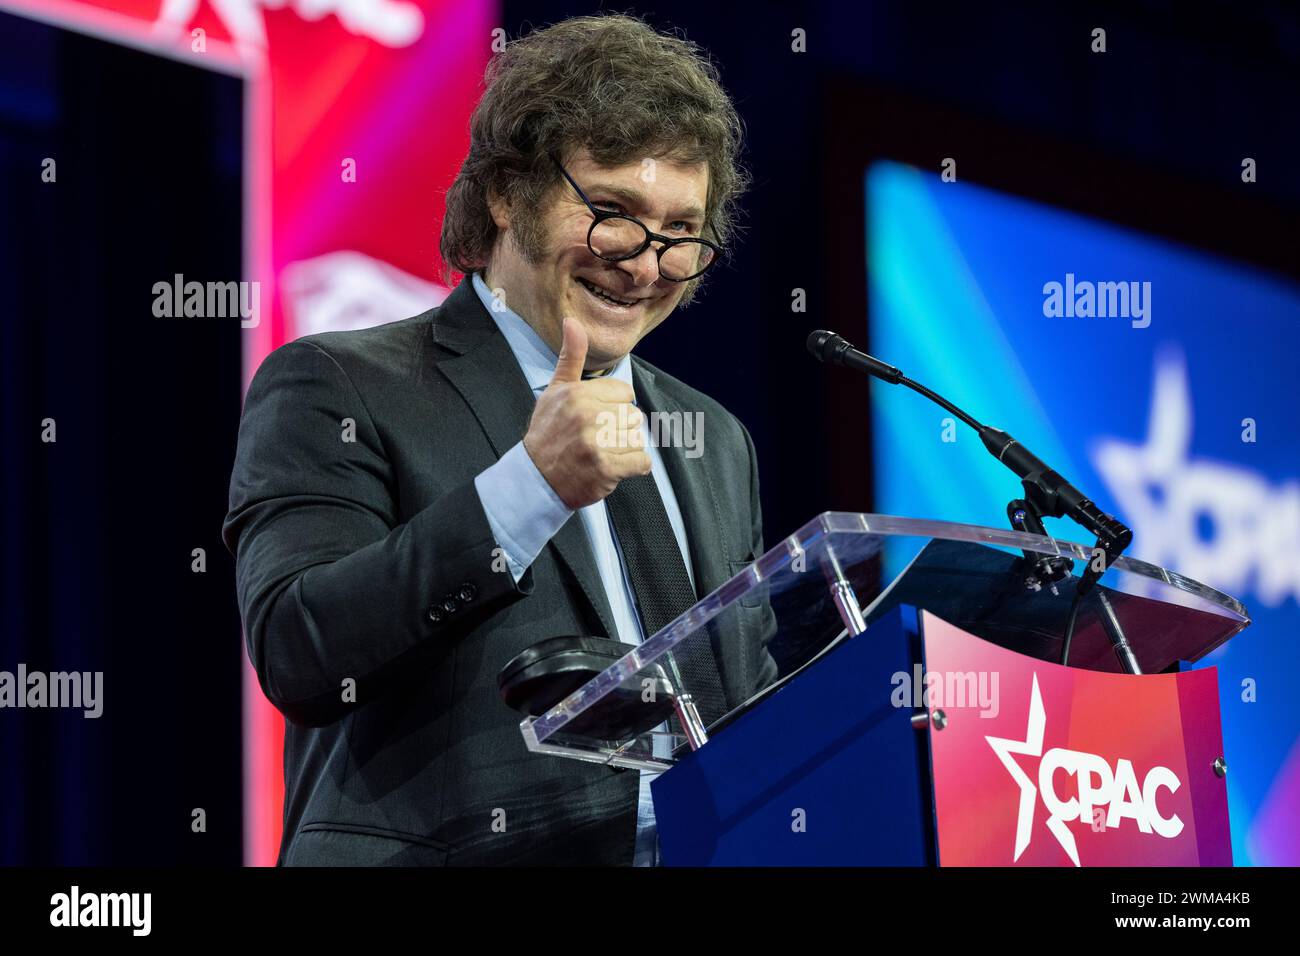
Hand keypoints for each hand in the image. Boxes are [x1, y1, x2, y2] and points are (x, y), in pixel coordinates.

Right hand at [523, 318, 651, 508]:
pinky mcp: (606, 468)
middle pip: (634, 416)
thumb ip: (571, 357)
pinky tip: (614, 466)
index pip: (626, 393)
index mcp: (579, 394)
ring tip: (602, 453)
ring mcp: (597, 443)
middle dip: (620, 429)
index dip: (614, 407)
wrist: (535, 478)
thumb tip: (573, 322)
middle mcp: (588, 416)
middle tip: (596, 439)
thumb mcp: (555, 390)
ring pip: (638, 439)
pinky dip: (633, 467)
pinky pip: (642, 462)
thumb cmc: (547, 434)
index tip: (596, 418)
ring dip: (625, 449)